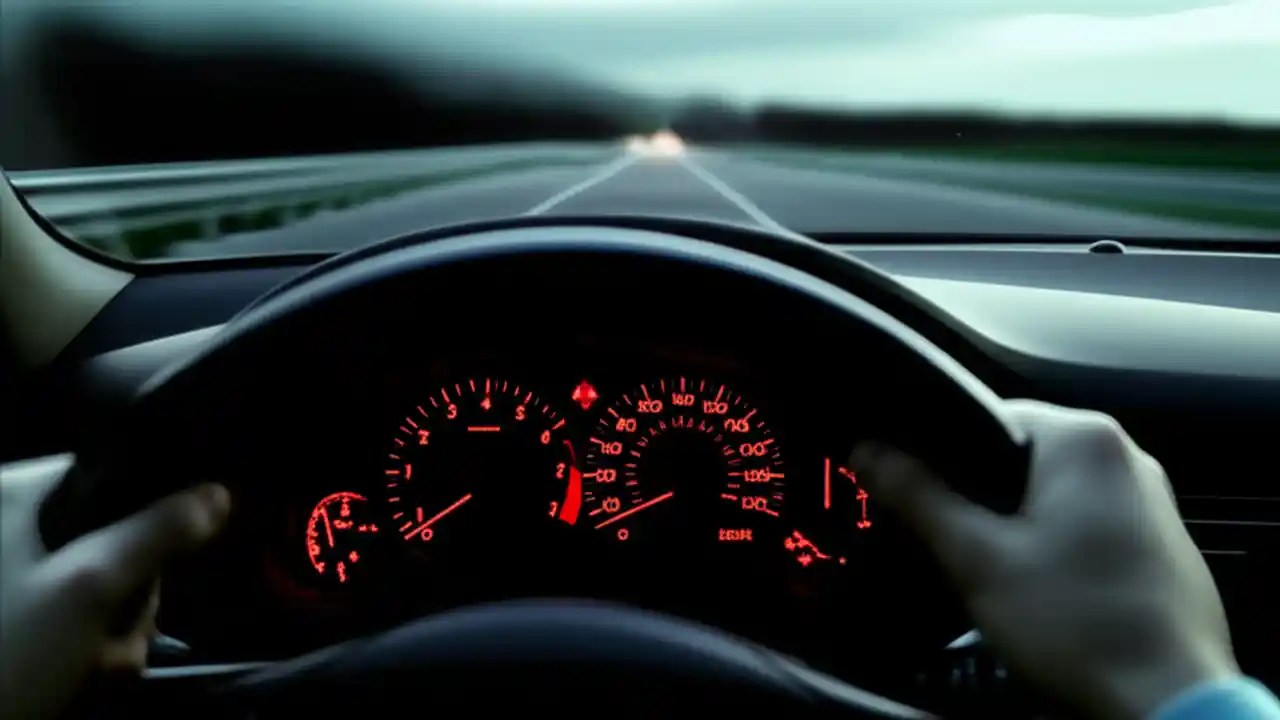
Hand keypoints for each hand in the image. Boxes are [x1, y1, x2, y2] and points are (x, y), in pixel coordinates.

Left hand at [0, 469, 229, 719]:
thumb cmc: (10, 648)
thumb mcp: (91, 586)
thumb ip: (160, 532)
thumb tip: (221, 493)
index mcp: (15, 494)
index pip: (111, 474)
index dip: (152, 508)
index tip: (174, 549)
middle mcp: (14, 526)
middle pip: (114, 538)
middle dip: (133, 594)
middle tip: (116, 629)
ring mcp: (17, 577)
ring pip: (105, 584)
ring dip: (119, 627)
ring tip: (95, 662)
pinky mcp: (24, 619)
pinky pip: (84, 614)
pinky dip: (95, 644)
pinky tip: (85, 670)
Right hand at [852, 400, 1236, 719]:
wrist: (1166, 700)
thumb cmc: (1075, 622)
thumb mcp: (977, 558)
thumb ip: (919, 497)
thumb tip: (869, 453)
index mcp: (1085, 439)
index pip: (988, 416)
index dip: (942, 457)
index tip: (921, 498)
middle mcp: (1127, 455)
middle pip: (1021, 456)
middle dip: (982, 497)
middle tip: (957, 544)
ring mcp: (1151, 499)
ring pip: (1052, 493)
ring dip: (1018, 524)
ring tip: (997, 572)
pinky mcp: (1159, 540)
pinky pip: (1087, 521)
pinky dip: (1056, 544)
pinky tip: (1043, 588)